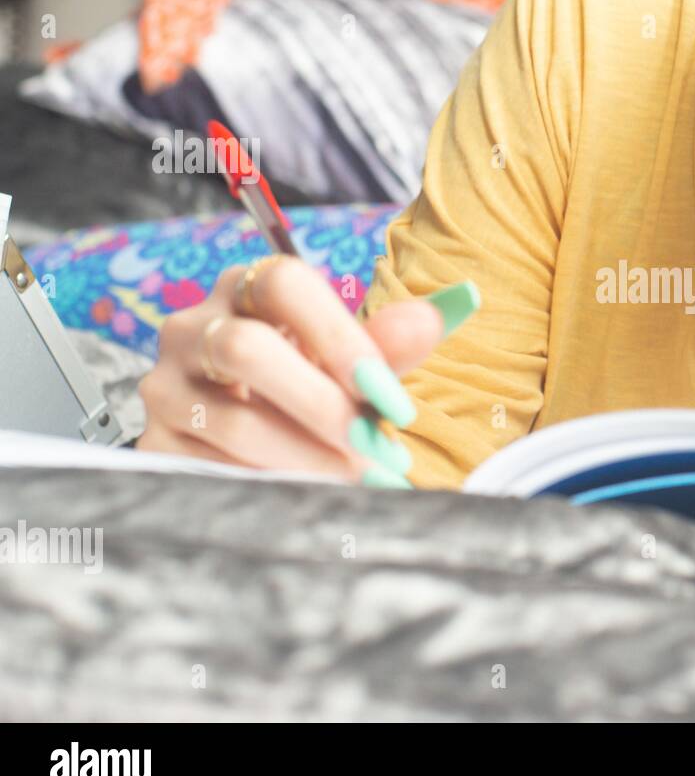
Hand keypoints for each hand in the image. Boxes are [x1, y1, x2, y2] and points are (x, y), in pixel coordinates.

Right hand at [136, 256, 473, 486]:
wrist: (247, 436)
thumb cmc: (308, 383)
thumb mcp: (354, 363)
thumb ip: (395, 340)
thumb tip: (457, 304)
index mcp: (246, 289)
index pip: (282, 282)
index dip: (339, 336)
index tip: (389, 394)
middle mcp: (192, 327)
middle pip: (246, 349)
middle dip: (322, 405)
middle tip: (376, 447)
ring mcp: (165, 385)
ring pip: (233, 420)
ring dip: (307, 457)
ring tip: (358, 478)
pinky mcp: (156, 443)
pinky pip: (211, 468)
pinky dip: (272, 484)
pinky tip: (312, 493)